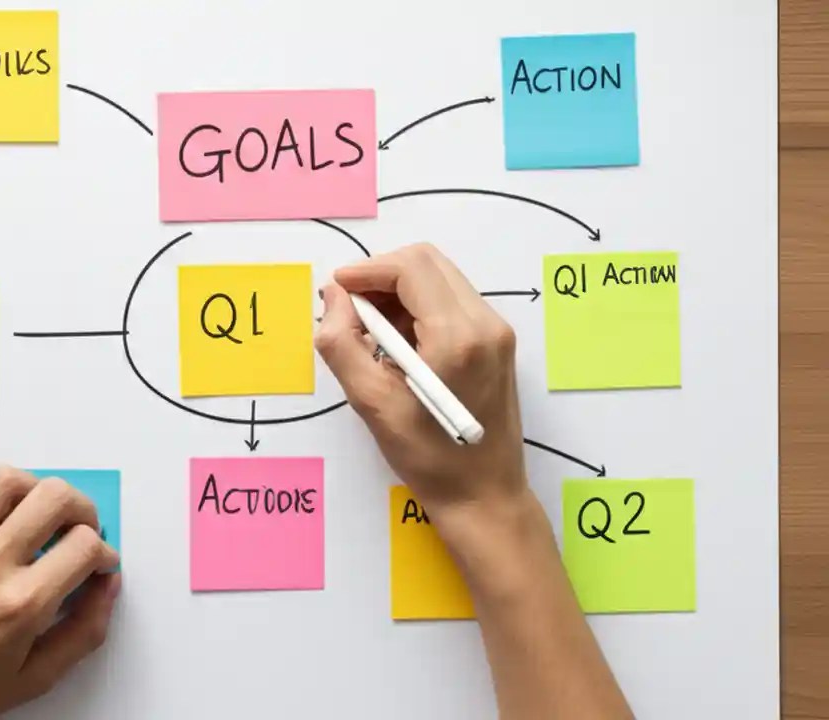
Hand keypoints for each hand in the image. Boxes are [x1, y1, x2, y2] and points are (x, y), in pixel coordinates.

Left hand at [0, 466, 120, 719]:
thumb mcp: (37, 677)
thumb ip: (84, 631)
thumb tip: (107, 585)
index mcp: (22, 605)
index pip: (84, 545)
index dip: (104, 552)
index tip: (98, 564)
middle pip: (54, 497)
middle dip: (82, 509)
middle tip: (79, 529)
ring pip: (4, 478)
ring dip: (32, 488)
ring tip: (36, 512)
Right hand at [315, 243, 528, 529]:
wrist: (484, 497)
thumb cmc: (428, 458)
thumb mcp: (372, 403)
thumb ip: (342, 343)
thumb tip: (333, 297)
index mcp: (457, 335)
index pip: (410, 268)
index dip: (366, 271)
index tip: (335, 292)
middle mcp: (485, 323)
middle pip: (428, 264)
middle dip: (382, 277)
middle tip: (350, 311)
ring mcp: (496, 332)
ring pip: (440, 280)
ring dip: (399, 294)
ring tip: (371, 335)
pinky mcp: (496, 344)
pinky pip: (451, 303)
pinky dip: (418, 310)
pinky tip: (398, 346)